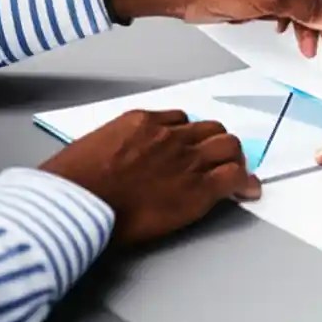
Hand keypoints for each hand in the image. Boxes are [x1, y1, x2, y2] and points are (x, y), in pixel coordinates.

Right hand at [40, 110, 259, 245]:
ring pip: (228, 147)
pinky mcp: (198, 188)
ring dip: (233, 159)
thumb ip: (114, 148)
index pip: (179, 120)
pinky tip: (248, 191)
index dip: (188, 136)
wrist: (79, 202)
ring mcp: (187, 160)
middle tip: (219, 159)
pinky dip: (245, 183)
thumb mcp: (89, 150)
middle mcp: (169, 136)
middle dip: (216, 143)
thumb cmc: (73, 183)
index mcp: (141, 122)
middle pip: (210, 129)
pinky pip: (234, 177)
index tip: (188, 148)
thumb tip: (117, 163)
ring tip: (236, 172)